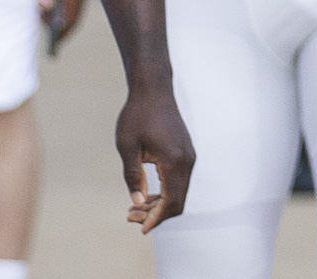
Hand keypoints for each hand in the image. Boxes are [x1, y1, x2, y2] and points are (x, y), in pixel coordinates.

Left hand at [115, 80, 192, 232]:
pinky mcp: (185, 152)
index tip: (140, 228)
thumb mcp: (127, 146)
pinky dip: (165, 191)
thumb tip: (138, 204)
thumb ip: (132, 177)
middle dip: (155, 214)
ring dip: (160, 203)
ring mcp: (189, 156)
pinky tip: (147, 194)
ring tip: (135, 208)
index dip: (156, 218)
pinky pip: (179, 180)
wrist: (153, 88)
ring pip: (179, 192)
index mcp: (174, 161)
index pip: (171, 202)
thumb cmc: (137, 114)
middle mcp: (187, 161)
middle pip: (177, 201)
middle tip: (130, 216)